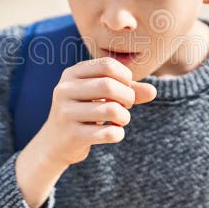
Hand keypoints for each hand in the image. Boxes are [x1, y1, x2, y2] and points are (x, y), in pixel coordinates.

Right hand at [37, 57, 156, 167]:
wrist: (55, 143)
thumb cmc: (84, 112)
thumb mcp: (101, 96)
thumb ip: (128, 90)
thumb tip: (153, 91)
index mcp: (71, 74)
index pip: (107, 65)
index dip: (125, 77)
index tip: (126, 88)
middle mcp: (64, 90)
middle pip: (109, 85)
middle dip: (127, 97)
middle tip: (127, 106)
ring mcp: (65, 113)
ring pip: (111, 110)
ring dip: (124, 117)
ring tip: (121, 120)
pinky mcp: (71, 135)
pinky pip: (108, 133)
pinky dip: (118, 134)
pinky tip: (113, 133)